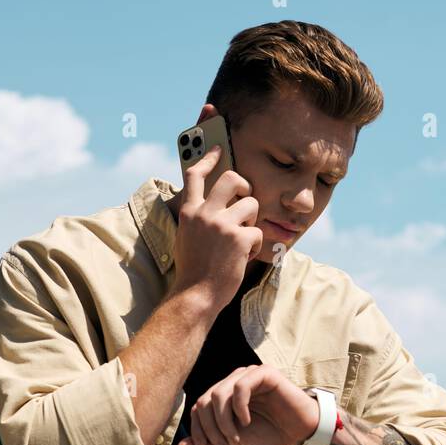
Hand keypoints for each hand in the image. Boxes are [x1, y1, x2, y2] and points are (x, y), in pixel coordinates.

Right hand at [173, 145, 263, 313]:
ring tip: (242, 240)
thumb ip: (198, 218)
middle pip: (232, 178)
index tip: (218, 149)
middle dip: (245, 186)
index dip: (208, 157)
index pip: (196, 175)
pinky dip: (255, 245)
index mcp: (189, 212)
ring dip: (252, 221)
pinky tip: (244, 257)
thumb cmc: (194, 270)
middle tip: (246, 199)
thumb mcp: (187, 237)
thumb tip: (215, 203)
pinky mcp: (239, 238)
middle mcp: (204, 213)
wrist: (196, 295)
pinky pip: (258, 231)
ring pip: (252, 204)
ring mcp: (222, 225)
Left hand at [178, 365, 320, 444]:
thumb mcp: (234, 442)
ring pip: (219, 394)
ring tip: (236, 436)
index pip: (198, 407)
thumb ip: (209, 444)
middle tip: (225, 443)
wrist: (298, 432)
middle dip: (211, 427)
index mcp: (223, 395)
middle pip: (204, 401)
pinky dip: (239, 408)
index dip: (198, 430)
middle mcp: (232, 382)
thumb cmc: (269, 434)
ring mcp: (247, 375)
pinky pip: (240, 387)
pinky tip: (246, 422)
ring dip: (224, 421)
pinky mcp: (264, 373)